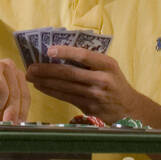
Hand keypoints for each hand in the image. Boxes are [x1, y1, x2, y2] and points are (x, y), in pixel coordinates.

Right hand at [0, 56, 30, 122]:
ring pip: (6, 91)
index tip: (18, 128)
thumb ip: (2, 114)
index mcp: (15, 76)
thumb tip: (14, 127)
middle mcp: (9, 68)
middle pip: (18, 94)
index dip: (22, 113)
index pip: (25, 97)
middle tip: (6, 127)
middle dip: (12, 113)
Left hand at [26, 45, 143, 120]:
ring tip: (31, 76)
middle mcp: (102, 80)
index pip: (84, 56)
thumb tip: (59, 55)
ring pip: (65, 87)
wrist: (129, 109)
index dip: (65, 52)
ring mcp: (96, 95)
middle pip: (70, 73)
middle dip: (47, 70)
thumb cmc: (115, 83)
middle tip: (31, 67)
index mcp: (108, 65)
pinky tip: (41, 87)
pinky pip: (66, 97)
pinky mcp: (89, 107)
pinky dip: (51, 91)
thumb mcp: (109, 68)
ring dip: (45, 81)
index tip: (49, 50)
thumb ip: (90, 62)